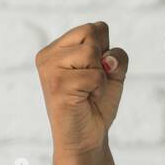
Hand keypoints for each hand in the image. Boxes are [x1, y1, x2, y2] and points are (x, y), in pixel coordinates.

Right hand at [35, 21, 129, 155]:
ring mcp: (49, 68)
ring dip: (100, 75)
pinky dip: (98, 88)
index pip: (94, 28)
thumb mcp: (113, 73)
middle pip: (92, 32)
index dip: (105, 50)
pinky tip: (85, 99)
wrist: (87, 137)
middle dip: (102, 60)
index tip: (95, 71)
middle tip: (91, 82)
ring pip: (92, 51)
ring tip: (87, 91)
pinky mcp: (57, 84)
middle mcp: (48, 55)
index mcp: (56, 48)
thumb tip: (107, 60)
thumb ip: (116, 56)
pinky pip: (95, 74)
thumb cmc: (97, 103)